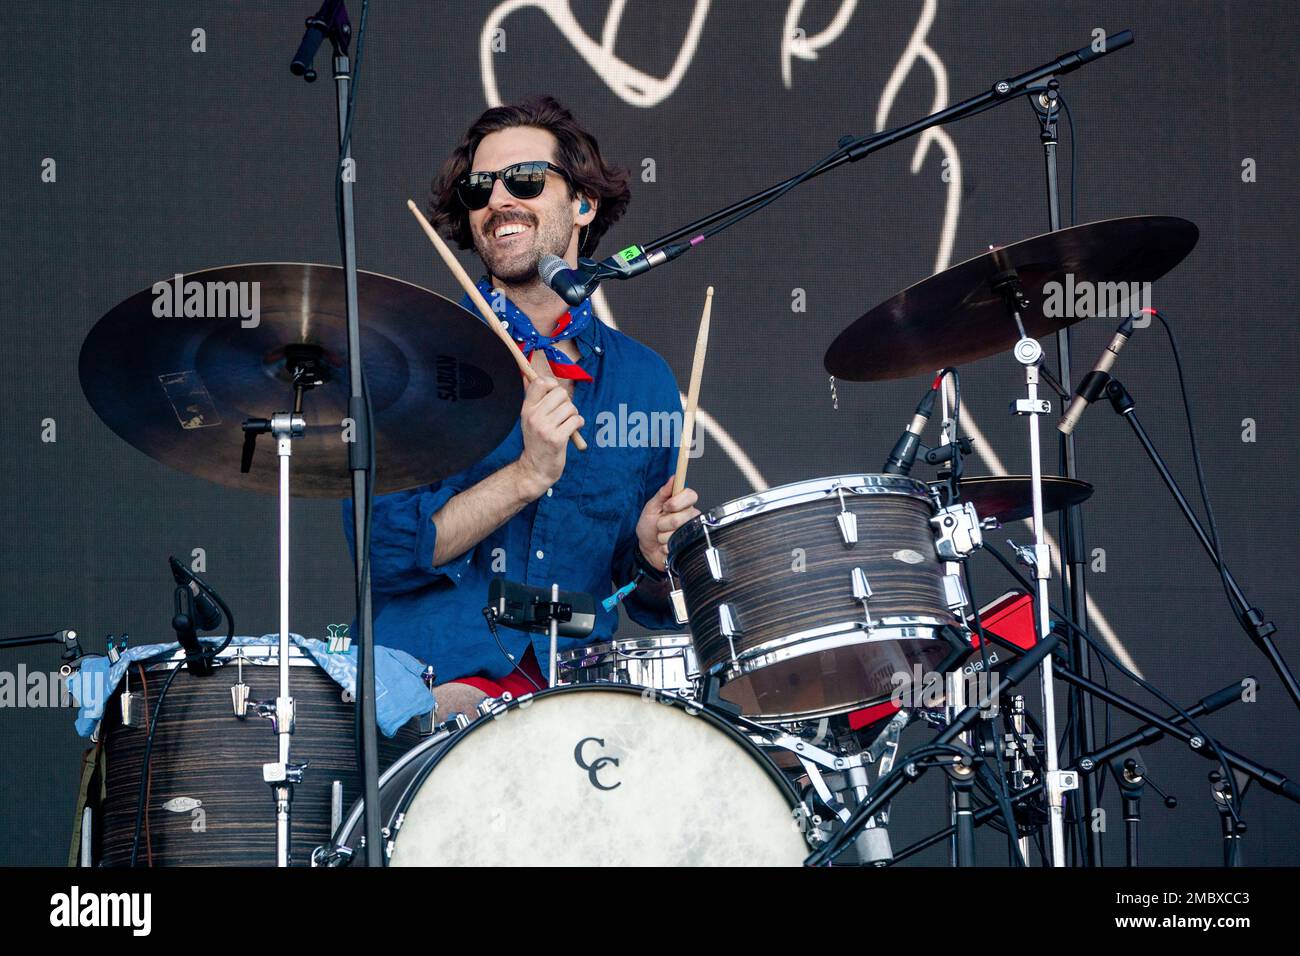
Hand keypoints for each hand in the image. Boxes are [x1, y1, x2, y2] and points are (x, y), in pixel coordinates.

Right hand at [516, 375, 583, 495]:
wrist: (535, 468)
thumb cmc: (537, 441)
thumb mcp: (529, 419)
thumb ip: (534, 399)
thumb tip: (528, 375)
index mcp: (526, 409)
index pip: (539, 383)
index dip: (552, 384)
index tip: (554, 394)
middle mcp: (534, 417)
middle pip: (560, 393)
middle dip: (567, 402)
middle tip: (564, 413)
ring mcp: (545, 428)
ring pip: (570, 407)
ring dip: (574, 414)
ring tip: (568, 423)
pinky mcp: (557, 439)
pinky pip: (576, 420)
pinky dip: (579, 424)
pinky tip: (573, 430)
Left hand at [636, 478, 699, 570]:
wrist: (647, 549)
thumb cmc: (649, 526)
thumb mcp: (651, 507)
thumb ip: (662, 493)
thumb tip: (673, 477)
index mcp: (683, 503)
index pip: (691, 496)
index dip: (677, 502)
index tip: (666, 506)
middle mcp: (690, 517)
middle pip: (681, 517)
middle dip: (663, 522)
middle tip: (659, 524)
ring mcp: (690, 532)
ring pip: (677, 532)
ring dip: (662, 535)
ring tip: (661, 534)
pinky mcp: (687, 546)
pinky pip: (674, 545)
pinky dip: (664, 546)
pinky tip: (665, 544)